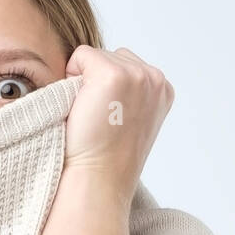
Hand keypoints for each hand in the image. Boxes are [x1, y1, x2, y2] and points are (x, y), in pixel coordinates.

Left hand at [62, 45, 173, 207]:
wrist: (97, 178)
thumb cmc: (105, 158)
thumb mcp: (130, 121)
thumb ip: (128, 95)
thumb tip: (103, 79)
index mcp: (162, 90)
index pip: (125, 66)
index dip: (106, 91)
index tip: (108, 121)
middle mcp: (155, 80)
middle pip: (111, 57)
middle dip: (96, 82)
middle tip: (98, 120)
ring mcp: (137, 75)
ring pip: (96, 56)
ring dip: (85, 81)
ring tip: (91, 115)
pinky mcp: (114, 74)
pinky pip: (81, 56)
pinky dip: (72, 77)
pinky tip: (82, 108)